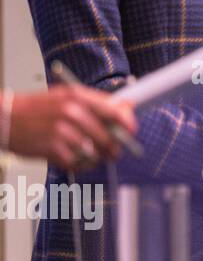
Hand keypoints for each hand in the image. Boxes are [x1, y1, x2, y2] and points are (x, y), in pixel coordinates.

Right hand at [7, 85, 136, 170]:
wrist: (4, 119)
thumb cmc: (36, 108)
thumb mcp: (65, 96)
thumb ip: (95, 101)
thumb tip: (125, 108)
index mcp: (77, 97)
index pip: (114, 111)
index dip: (127, 123)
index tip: (132, 131)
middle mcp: (72, 113)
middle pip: (108, 136)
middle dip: (114, 147)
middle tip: (114, 151)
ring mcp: (62, 131)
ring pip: (95, 151)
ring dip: (97, 157)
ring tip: (93, 155)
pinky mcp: (53, 149)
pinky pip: (78, 162)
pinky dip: (80, 164)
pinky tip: (75, 159)